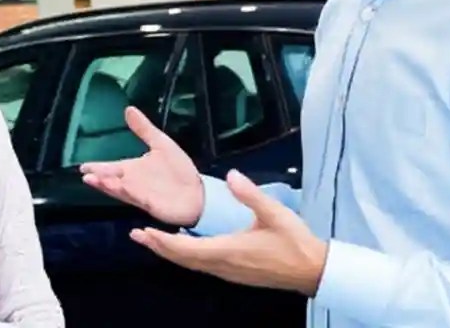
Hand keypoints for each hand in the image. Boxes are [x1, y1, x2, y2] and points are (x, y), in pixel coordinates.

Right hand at [79, 107, 204, 224]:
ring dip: (107, 185)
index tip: (82, 167)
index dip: (97, 167)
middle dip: (98, 177)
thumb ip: (144, 129)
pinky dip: (126, 192)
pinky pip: (135, 197)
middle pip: (110, 179)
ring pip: (118, 189)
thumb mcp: (161, 143)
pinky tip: (119, 186)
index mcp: (133, 169)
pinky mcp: (149, 203)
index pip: (110, 167)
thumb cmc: (179, 170)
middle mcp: (132, 182)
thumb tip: (128, 109)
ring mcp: (139, 194)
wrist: (198, 192)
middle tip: (85, 174)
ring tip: (93, 180)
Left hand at [129, 169, 328, 295]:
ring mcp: (228, 272)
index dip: (163, 241)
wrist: (312, 270)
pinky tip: (183, 246)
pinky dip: (186, 256)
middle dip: (158, 247)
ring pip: (191, 264)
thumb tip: (231, 174)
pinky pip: (202, 265)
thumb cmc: (294, 241)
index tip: (144, 231)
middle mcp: (223, 265)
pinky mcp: (234, 273)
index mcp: (228, 250)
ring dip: (170, 252)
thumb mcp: (274, 212)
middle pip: (182, 259)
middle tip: (137, 235)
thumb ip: (250, 193)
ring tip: (152, 240)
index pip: (186, 249)